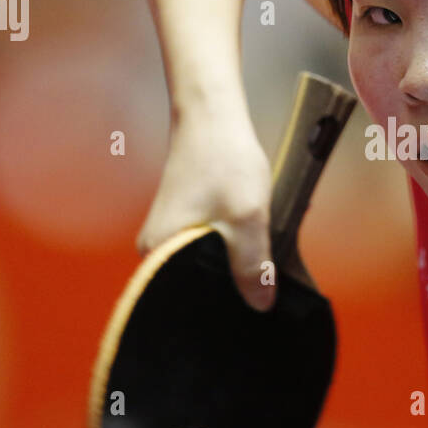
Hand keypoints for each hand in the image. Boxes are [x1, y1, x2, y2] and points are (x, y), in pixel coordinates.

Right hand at [136, 112, 275, 311]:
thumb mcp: (247, 218)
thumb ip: (253, 265)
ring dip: (239, 265)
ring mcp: (172, 233)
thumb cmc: (224, 161)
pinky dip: (236, 247)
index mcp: (160, 253)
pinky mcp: (187, 220)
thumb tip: (260, 306)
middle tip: (269, 290)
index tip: (254, 312)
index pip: (189, 302)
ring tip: (267, 267)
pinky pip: (211, 246)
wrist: (213, 115)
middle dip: (235, 287)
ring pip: (209, 264)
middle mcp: (158, 248)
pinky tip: (258, 244)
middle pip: (200, 284)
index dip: (223, 309)